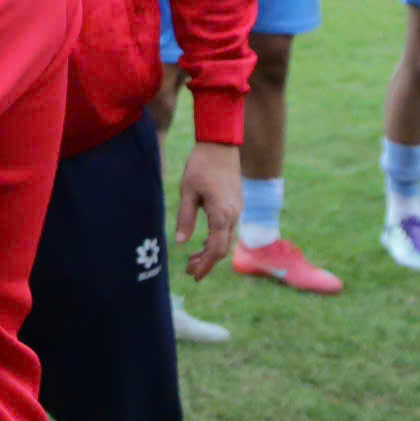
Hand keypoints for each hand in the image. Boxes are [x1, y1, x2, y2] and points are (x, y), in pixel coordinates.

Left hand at [176, 140, 240, 280]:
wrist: (221, 146)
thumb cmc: (201, 166)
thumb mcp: (188, 192)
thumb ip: (185, 218)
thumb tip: (181, 243)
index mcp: (222, 214)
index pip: (216, 249)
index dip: (205, 265)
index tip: (193, 274)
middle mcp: (234, 216)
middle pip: (223, 248)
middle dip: (207, 262)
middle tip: (190, 270)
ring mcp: (237, 210)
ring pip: (227, 240)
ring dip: (211, 251)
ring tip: (193, 259)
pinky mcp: (236, 205)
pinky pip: (228, 229)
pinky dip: (217, 240)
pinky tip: (203, 242)